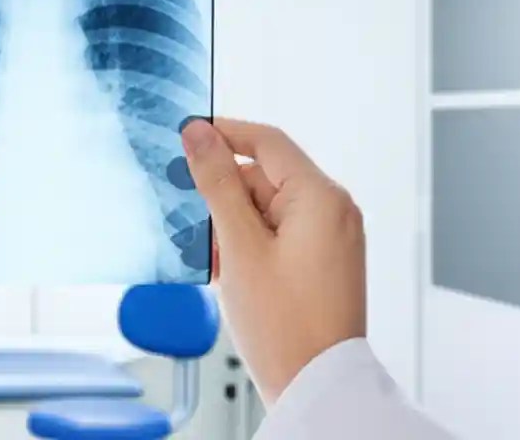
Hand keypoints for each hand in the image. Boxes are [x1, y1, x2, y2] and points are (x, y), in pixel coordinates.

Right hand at [181, 118, 365, 405]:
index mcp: (321, 197)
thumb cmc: (283, 323)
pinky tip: (229, 273)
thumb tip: (198, 132)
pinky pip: (279, 234)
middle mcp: (334, 211)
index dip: (223, 134)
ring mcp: (332, 238)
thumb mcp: (239, 245)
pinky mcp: (324, 262)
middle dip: (223, 196)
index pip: (267, 142)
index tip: (184, 138)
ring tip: (213, 261)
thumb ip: (217, 183)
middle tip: (189, 222)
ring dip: (232, 226)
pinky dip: (249, 245)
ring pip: (268, 209)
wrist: (316, 388)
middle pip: (265, 177)